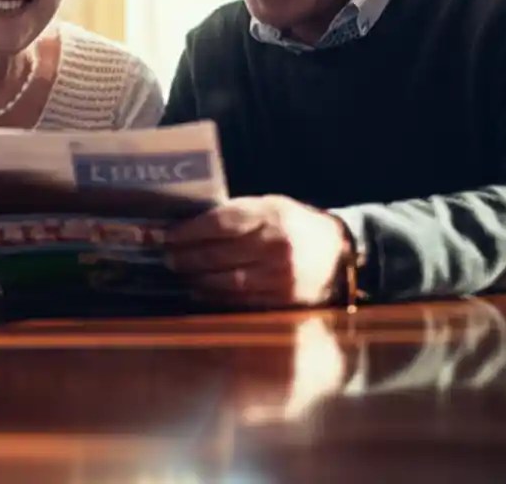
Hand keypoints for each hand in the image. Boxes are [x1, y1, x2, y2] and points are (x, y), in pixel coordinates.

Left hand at [162, 195, 350, 308]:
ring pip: (226, 281)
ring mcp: (280, 275)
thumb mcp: (269, 207)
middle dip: (186, 257)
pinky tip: (201, 291)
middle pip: (218, 254)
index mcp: (270, 215)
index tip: (168, 235)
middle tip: (168, 257)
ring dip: (197, 279)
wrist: (337, 251)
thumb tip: (189, 226)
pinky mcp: (282, 299)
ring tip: (182, 274)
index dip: (189, 232)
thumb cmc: (293, 224)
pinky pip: (240, 300)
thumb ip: (236, 215)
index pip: (219, 224)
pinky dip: (215, 296)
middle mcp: (276, 245)